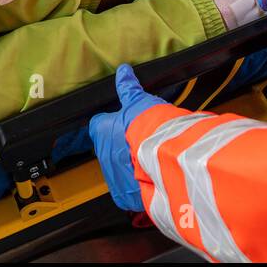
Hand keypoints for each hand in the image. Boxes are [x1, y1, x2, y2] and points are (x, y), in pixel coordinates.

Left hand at [89, 64, 168, 211]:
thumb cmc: (151, 128)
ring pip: (119, 168)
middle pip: (110, 148)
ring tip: (151, 159)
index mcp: (101, 130)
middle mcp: (102, 155)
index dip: (115, 123)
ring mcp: (112, 177)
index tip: (128, 124)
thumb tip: (123, 71)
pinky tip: (153, 176)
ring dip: (131, 165)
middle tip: (144, 141)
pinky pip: (129, 188)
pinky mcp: (125, 196)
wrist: (166, 160)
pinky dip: (139, 183)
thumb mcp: (140, 101)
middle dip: (124, 145)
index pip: (100, 124)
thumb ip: (129, 88)